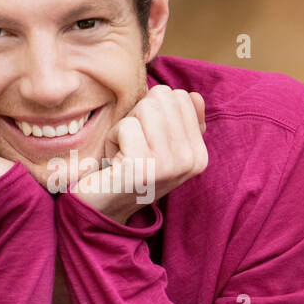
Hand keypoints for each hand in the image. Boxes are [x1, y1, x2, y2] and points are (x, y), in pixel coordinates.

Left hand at [72, 85, 206, 224]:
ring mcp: (169, 165)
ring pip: (146, 109)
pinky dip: (113, 138)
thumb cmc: (129, 169)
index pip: (181, 97)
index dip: (154, 111)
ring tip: (124, 152)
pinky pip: (127, 126)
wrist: (104, 207)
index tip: (147, 139)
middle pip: (162, 98)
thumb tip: (194, 96)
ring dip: (125, 126)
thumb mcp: (162, 145)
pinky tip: (115, 161)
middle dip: (139, 115)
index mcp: (199, 154)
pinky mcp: (144, 167)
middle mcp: (190, 160)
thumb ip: (182, 121)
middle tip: (133, 145)